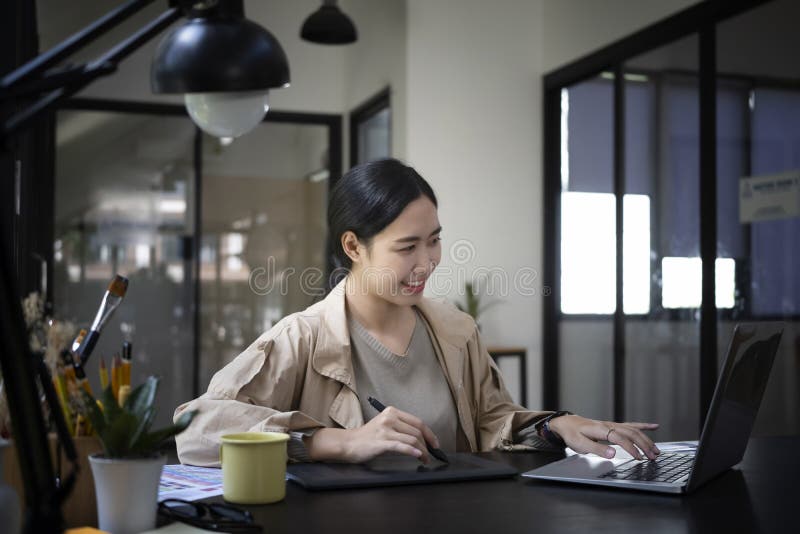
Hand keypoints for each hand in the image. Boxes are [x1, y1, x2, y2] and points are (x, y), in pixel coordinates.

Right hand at [307, 406, 440, 463]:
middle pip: (417, 431)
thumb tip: (421, 439)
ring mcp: (385, 429)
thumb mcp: (384, 425)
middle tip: (431, 455)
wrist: (349, 443)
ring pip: (412, 439)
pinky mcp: (381, 442)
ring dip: (422, 451)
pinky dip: (412, 451)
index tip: (435, 444)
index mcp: (392, 412)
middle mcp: (390, 418)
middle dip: (428, 445)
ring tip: (425, 459)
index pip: (417, 422)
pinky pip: (401, 446)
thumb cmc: (367, 437)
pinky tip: (418, 456)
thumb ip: (400, 427)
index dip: (430, 434)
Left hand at [548, 414, 659, 459]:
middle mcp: (609, 425)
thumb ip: (597, 449)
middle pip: (631, 433)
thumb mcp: (580, 444)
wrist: (566, 423)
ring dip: (646, 439)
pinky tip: (654, 427)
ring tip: (656, 450)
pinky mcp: (613, 426)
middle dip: (644, 445)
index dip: (631, 448)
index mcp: (601, 429)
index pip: (621, 438)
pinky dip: (644, 426)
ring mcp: (612, 425)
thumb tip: (613, 453)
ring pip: (634, 430)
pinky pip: (631, 425)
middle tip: (653, 457)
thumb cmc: (572, 434)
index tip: (639, 458)